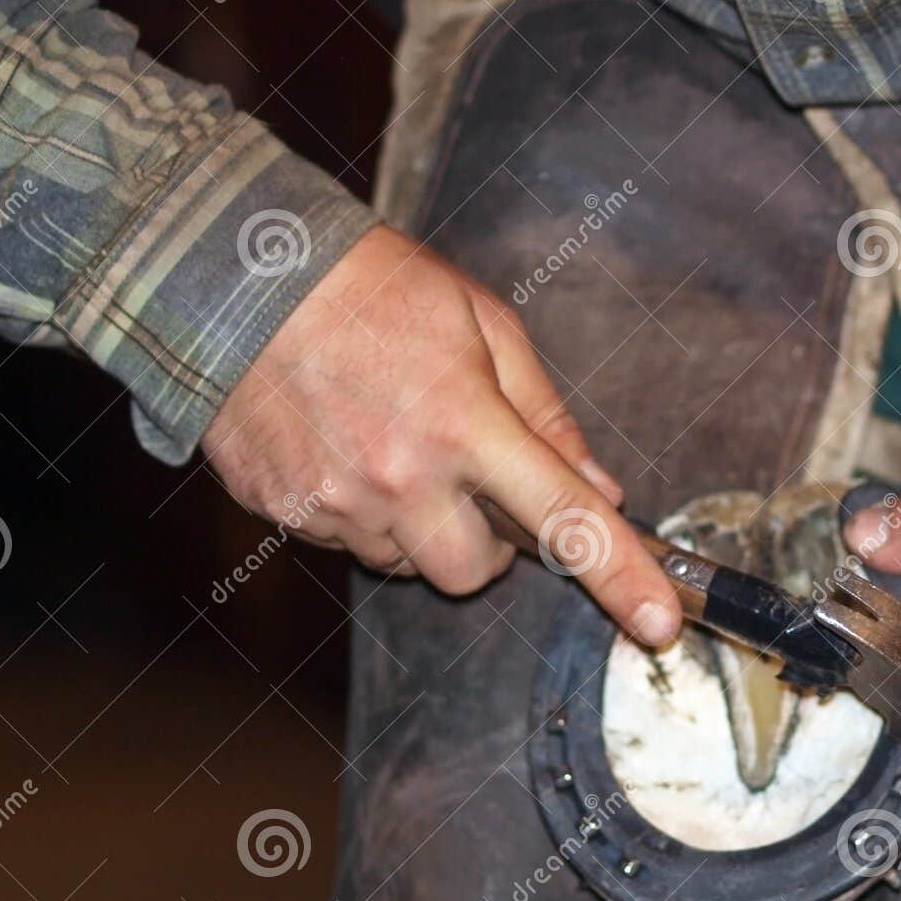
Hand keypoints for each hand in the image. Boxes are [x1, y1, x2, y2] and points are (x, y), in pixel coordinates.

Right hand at [202, 224, 680, 644]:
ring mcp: (335, 502)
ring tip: (393, 444)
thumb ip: (547, 416)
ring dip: (419, 526)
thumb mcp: (486, 326)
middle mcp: (400, 476)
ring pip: (406, 563)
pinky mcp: (284, 514)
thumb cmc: (375, 288)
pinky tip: (344, 448)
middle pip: (473, 573)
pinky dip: (361, 514)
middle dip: (487, 544)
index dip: (620, 577)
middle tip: (470, 481)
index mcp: (465, 423)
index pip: (563, 520)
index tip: (660, 624)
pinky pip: (346, 544)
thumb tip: (599, 488)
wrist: (240, 276)